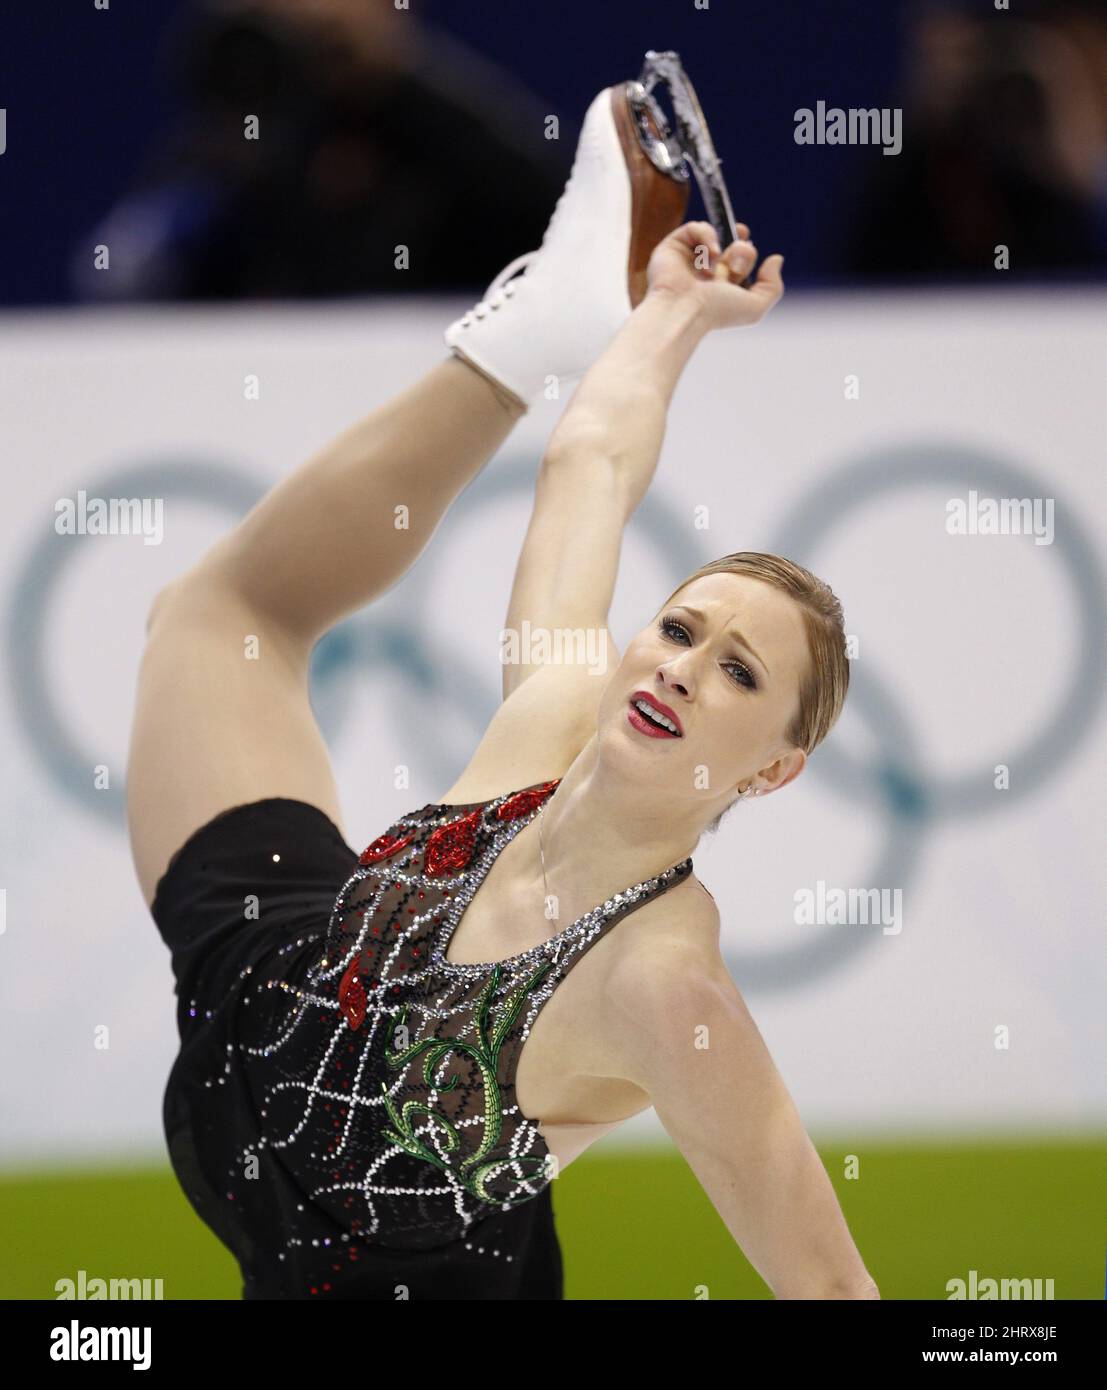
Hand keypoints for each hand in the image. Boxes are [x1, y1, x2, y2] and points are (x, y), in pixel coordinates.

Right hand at [645, 220, 784, 329]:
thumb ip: (773, 286)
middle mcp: (706, 271)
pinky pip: (695, 227)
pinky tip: (710, 255)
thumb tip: (776, 258)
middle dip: (740, 251)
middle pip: (732, 244)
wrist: (684, 311)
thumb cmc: (716, 313)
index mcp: (723, 284)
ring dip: (722, 246)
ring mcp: (688, 259)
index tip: (749, 250)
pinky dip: (707, 236)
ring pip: (714, 234)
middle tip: (736, 266)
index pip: (740, 258)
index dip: (747, 251)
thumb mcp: (755, 307)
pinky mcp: (672, 248)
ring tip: (718, 265)